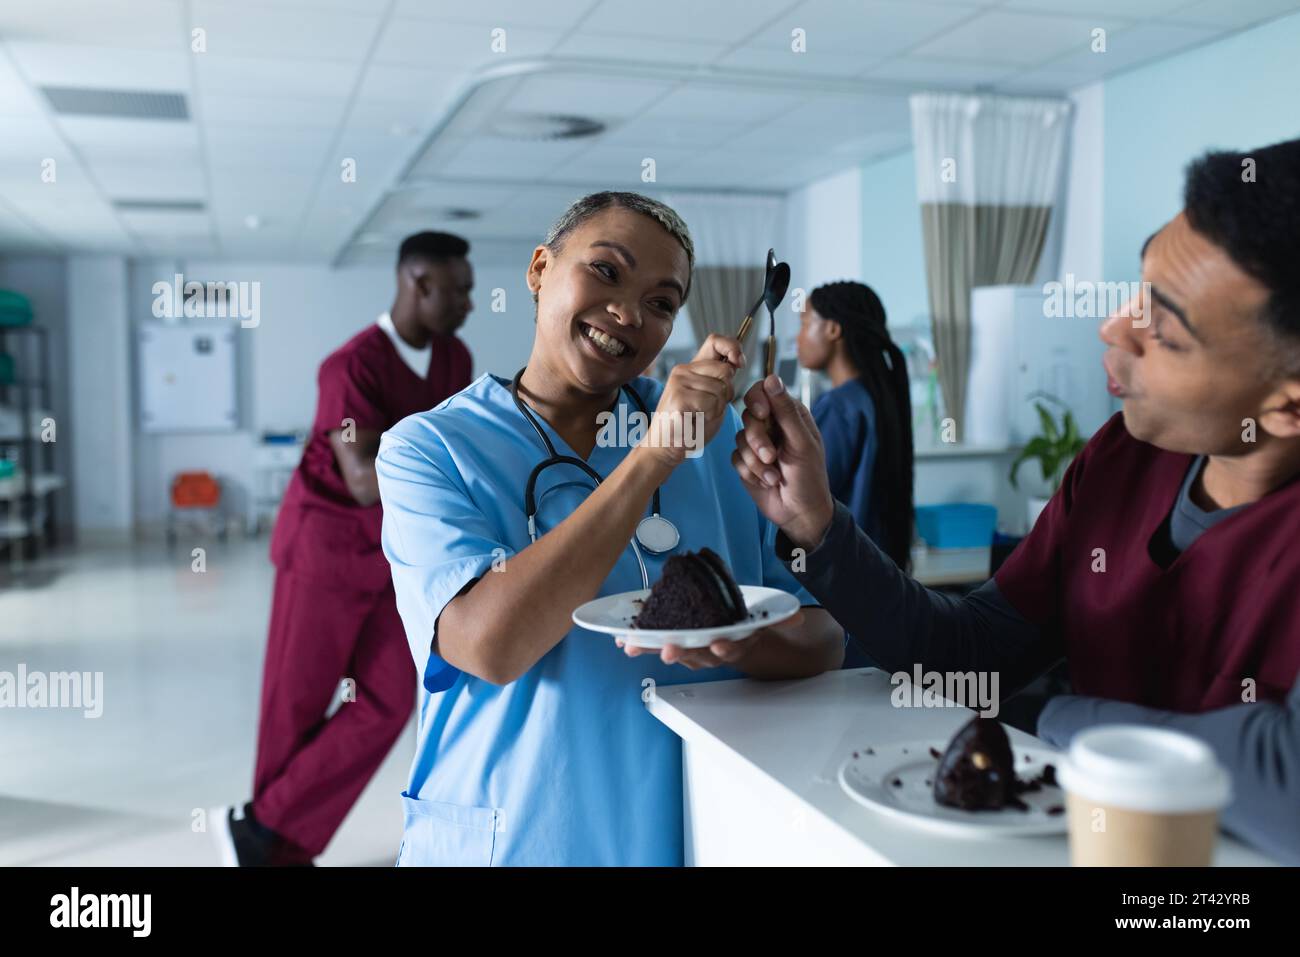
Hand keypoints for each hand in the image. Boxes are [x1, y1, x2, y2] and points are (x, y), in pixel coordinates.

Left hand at [616, 612, 803, 668]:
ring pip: (668, 652)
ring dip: (650, 650)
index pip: (728, 649)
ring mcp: (687, 651)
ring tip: (633, 647)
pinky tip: (621, 639)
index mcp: (729, 645)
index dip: (722, 648)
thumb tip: (798, 616)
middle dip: (680, 652)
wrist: (729, 639)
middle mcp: (707, 652)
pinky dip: (638, 643)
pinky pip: (653, 645)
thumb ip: (777, 618)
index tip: (718, 645)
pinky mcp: (669, 644)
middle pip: (693, 655)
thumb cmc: (740, 625)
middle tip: (668, 650)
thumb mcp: (761, 620)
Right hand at [638, 334, 743, 467]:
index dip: (733, 347)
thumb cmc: (691, 424)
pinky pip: (711, 403)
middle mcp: (683, 370)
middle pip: (725, 371)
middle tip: (710, 407)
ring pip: (720, 390)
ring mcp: (679, 382)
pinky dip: (710, 416)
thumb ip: (721, 379)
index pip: (715, 341)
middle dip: (727, 393)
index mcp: (692, 367)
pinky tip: (696, 420)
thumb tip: (736, 362)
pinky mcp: (679, 397)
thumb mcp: (712, 397)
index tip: (739, 363)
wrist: (666, 446)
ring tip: (700, 415)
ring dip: (718, 408)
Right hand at [732, 375, 834, 550]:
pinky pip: (735, 458)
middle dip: (757, 439)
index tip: (761, 413)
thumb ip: (786, 411)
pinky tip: (766, 482)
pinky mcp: (745, 462)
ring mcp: (757, 444)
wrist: (800, 512)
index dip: (757, 399)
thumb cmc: (809, 477)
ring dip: (755, 461)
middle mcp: (772, 426)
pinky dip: (750, 471)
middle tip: (770, 456)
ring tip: (773, 476)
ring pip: (739, 438)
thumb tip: (771, 378)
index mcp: (790, 415)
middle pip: (748, 416)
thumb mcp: (801, 443)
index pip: (764, 392)